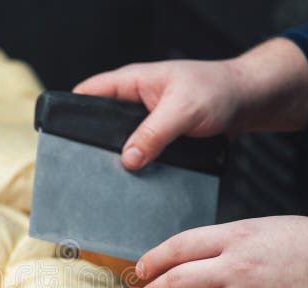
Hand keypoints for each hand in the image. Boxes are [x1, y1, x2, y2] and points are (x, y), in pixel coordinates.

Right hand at [73, 38, 307, 169]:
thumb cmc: (218, 90)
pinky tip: (137, 185)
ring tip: (112, 181)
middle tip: (86, 167)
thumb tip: (128, 159)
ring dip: (120, 161)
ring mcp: (146, 124)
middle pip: (100, 126)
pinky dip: (139, 169)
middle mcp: (134, 104)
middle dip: (94, 146)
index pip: (89, 93)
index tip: (60, 135)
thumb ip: (153, 133)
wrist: (248, 103)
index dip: (71, 111)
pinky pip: (141, 157)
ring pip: (121, 145)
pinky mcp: (159, 142)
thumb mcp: (183, 110)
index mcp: (132, 83)